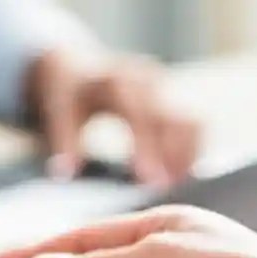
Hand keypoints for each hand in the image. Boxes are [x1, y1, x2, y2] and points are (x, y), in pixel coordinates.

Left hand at [26, 49, 200, 185]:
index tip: (149, 181)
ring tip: (181, 190)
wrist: (80, 64)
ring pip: (192, 121)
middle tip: (171, 193)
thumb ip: (64, 140)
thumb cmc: (70, 92)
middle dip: (175, 156)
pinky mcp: (175, 96)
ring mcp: (165, 86)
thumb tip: (64, 174)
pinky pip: (196, 125)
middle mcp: (146, 79)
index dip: (146, 146)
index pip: (137, 112)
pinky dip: (195, 152)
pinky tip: (187, 177)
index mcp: (116, 79)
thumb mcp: (60, 109)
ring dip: (190, 156)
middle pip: (173, 117)